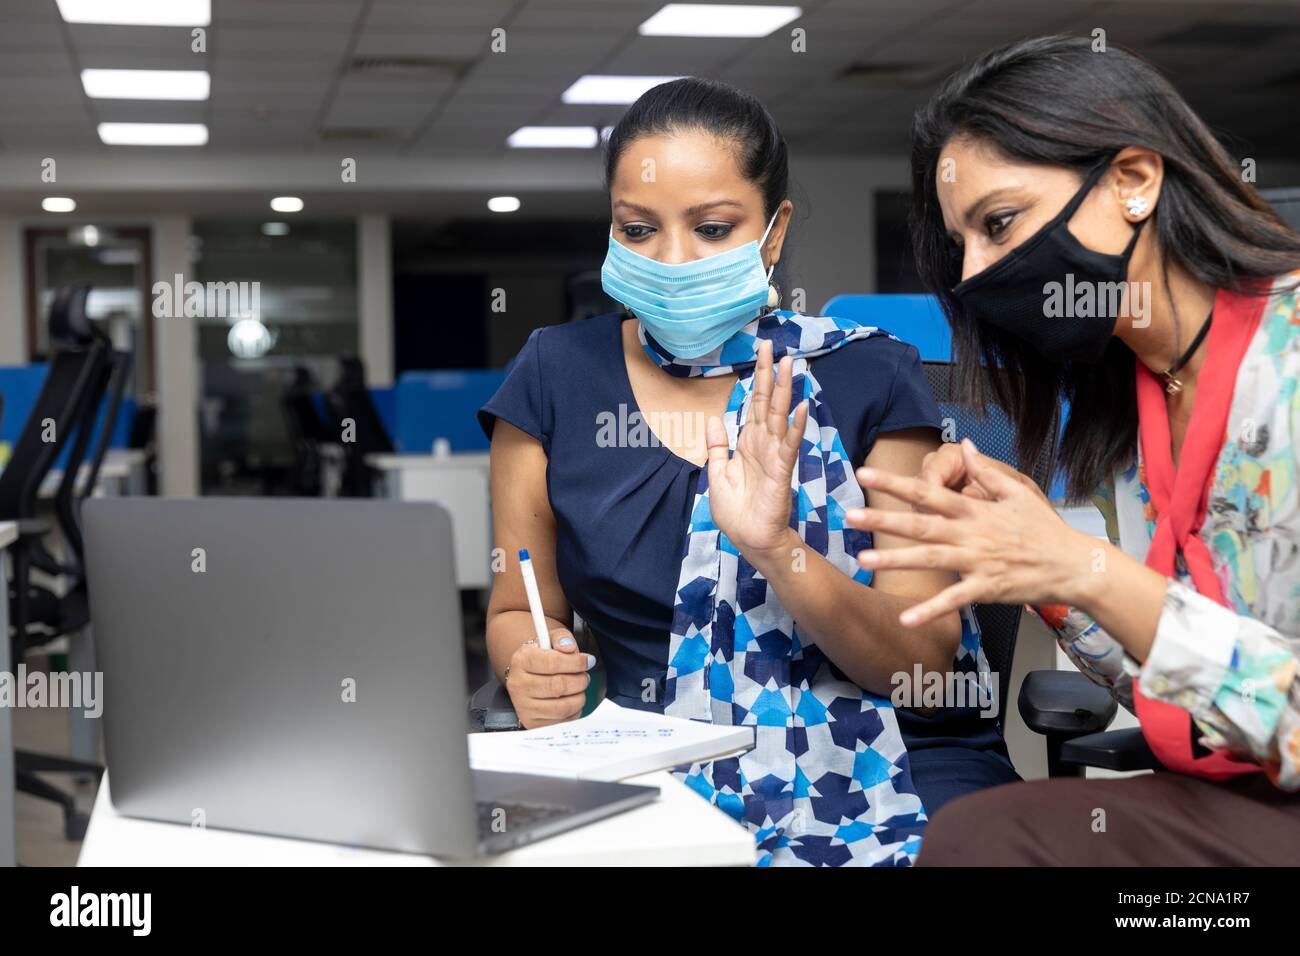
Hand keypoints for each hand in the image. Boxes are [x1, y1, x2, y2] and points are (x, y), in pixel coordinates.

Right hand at [504, 627, 594, 728]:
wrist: (528, 675)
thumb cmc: (541, 658)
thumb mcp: (549, 640)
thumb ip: (562, 638)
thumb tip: (569, 647)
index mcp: (521, 660)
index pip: (552, 662)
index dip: (576, 662)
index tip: (588, 661)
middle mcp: (518, 684)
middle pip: (559, 686)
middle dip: (580, 680)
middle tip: (584, 676)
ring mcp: (523, 706)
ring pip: (562, 706)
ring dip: (579, 697)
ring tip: (578, 688)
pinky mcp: (531, 722)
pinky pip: (562, 721)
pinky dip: (574, 711)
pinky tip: (571, 700)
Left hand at [704, 339, 807, 560]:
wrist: (748, 540)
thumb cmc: (736, 512)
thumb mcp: (717, 474)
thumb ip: (717, 447)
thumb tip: (714, 421)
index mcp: (747, 444)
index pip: (754, 404)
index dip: (757, 379)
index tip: (759, 354)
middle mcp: (763, 444)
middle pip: (768, 402)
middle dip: (769, 374)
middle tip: (772, 346)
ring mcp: (774, 456)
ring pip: (780, 416)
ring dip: (785, 390)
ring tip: (789, 365)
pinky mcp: (781, 471)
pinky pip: (790, 445)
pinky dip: (796, 426)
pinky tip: (802, 407)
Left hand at [846, 438, 1095, 625]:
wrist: (1074, 565)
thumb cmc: (1044, 529)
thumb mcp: (1018, 493)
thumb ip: (986, 472)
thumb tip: (965, 446)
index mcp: (974, 510)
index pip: (928, 492)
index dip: (896, 483)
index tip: (865, 473)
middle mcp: (971, 533)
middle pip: (920, 525)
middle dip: (884, 520)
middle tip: (849, 516)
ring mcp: (977, 562)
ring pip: (930, 559)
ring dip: (896, 560)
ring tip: (862, 561)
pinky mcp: (986, 589)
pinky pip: (953, 600)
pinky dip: (930, 610)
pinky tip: (905, 618)